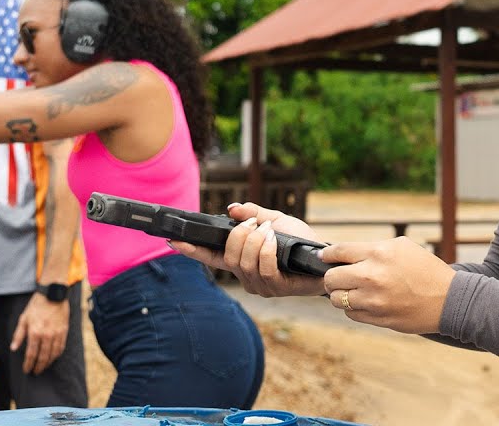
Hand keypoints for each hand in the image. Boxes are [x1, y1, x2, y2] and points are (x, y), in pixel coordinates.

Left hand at [11, 293, 69, 374]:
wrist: (53, 295)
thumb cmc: (36, 306)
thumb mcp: (23, 318)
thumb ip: (18, 335)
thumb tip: (13, 348)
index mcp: (34, 332)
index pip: (31, 354)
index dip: (28, 364)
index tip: (26, 370)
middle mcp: (46, 335)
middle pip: (42, 357)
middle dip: (38, 367)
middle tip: (35, 372)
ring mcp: (56, 334)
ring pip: (53, 354)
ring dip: (47, 363)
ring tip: (43, 367)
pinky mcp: (64, 331)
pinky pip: (61, 347)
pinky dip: (56, 355)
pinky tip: (53, 358)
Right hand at [169, 202, 325, 297]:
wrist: (325, 258)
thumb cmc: (300, 241)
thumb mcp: (275, 220)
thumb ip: (253, 214)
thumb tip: (231, 210)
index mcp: (241, 261)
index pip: (210, 257)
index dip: (191, 250)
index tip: (173, 239)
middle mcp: (246, 277)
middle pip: (228, 257)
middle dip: (238, 236)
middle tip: (254, 223)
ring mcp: (260, 285)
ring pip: (244, 263)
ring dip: (255, 241)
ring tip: (268, 229)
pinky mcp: (277, 288)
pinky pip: (263, 268)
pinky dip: (266, 249)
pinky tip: (273, 239)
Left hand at [321, 237, 455, 334]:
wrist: (449, 299)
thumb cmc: (425, 269)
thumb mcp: (401, 247)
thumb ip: (372, 248)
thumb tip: (344, 254)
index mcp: (378, 253)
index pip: (338, 252)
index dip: (327, 255)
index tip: (324, 257)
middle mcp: (372, 276)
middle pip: (331, 278)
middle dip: (332, 277)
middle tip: (339, 277)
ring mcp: (374, 300)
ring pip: (337, 299)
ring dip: (341, 295)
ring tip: (352, 291)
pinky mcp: (378, 318)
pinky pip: (351, 314)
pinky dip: (353, 308)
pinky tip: (365, 302)